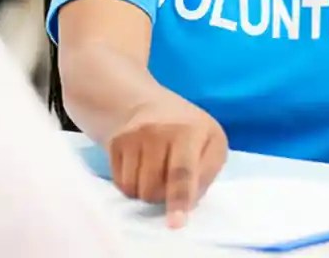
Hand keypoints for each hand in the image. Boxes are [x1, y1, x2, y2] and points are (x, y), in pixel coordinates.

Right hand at [107, 95, 228, 228]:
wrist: (149, 104)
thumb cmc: (190, 131)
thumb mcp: (212, 144)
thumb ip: (206, 173)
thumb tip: (187, 203)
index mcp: (190, 131)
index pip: (182, 172)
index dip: (178, 200)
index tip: (175, 224)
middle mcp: (158, 130)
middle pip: (154, 189)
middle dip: (162, 197)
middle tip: (170, 182)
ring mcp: (133, 135)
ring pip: (134, 189)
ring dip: (146, 192)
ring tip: (156, 174)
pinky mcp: (115, 141)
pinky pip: (120, 183)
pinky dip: (132, 185)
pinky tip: (140, 169)